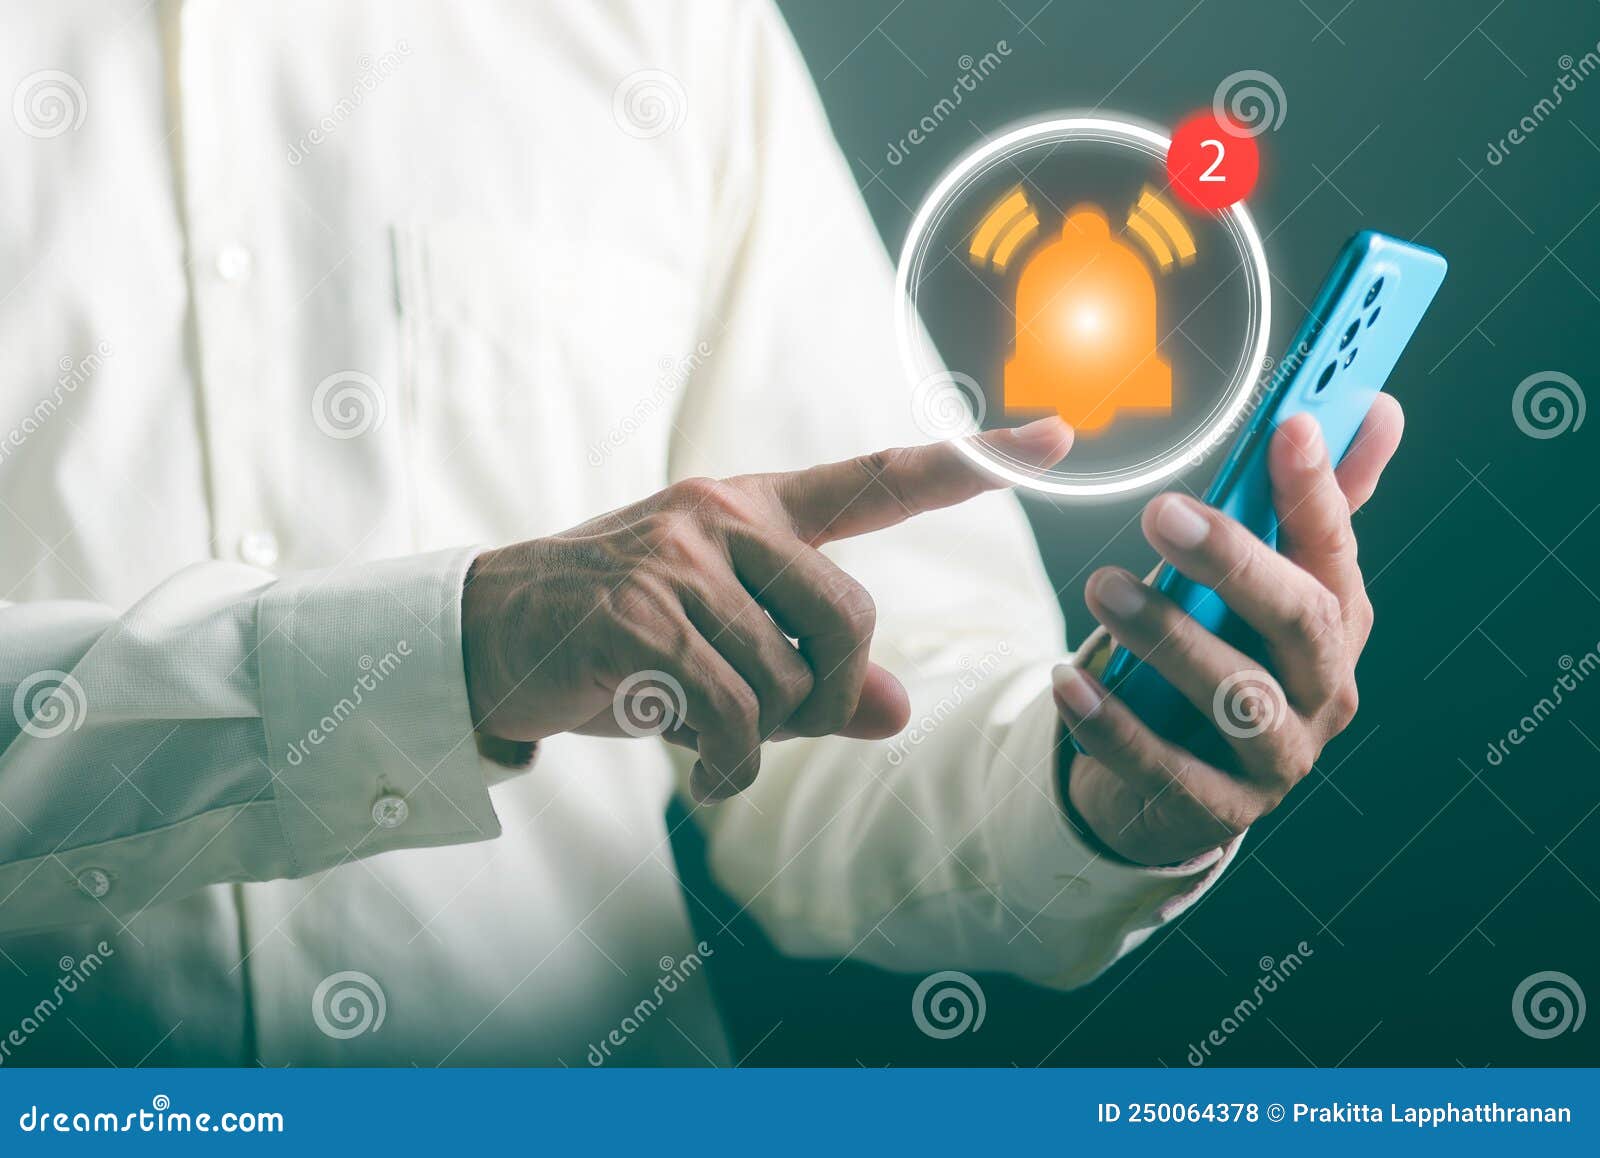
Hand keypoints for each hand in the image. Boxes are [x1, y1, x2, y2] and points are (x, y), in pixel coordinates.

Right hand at [464, 418, 1072, 801]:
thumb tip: (897, 711)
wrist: (485, 632)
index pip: (877, 480)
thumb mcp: (724, 648)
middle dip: (833, 692)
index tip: (1057, 438)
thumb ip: (814, 673)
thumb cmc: (617, 637)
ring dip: (765, 736)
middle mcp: (722, 515)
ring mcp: (678, 558)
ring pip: (790, 678)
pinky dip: (735, 763)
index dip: (972, 461)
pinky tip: (707, 769)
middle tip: (788, 722)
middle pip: (851, 618)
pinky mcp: (642, 616)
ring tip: (717, 741)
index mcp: (753, 507)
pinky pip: (738, 713)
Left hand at [1055, 397, 1403, 865]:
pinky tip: (1066, 681)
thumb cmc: (1223, 656)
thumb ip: (1306, 503)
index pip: (1337, 548)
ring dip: (1169, 638)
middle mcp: (1324, 689)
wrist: (1179, 783)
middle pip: (1299, 620)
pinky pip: (1166, 768)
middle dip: (1235, 561)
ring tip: (1102, 588)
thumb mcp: (1259, 582)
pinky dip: (1113, 724)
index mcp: (1336, 621)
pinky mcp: (1220, 808)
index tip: (1288, 428)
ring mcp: (1278, 756)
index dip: (1317, 490)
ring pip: (1238, 696)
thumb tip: (1375, 406)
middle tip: (1161, 511)